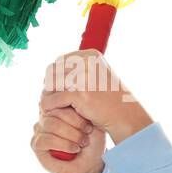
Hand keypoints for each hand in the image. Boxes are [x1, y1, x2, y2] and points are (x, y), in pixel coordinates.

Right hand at [31, 106, 105, 172]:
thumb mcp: (92, 122)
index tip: (89, 124)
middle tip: (87, 132)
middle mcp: (46, 116)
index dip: (75, 112)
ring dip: (71, 134)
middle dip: (75, 123)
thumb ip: (81, 109)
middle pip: (55, 111)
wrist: (90, 163)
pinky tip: (74, 149)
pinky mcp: (36, 144)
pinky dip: (63, 144)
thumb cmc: (91, 141)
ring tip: (82, 142)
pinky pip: (46, 139)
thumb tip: (72, 94)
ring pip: (51, 124)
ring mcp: (39, 129)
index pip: (59, 99)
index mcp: (58, 107)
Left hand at [39, 50, 153, 144]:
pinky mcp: (79, 93)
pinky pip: (53, 99)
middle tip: (51, 98)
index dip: (55, 75)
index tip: (56, 88)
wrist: (124, 116)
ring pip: (51, 84)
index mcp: (90, 55)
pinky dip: (49, 106)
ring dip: (48, 95)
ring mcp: (83, 77)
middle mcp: (86, 62)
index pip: (60, 61)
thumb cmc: (108, 99)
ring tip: (50, 104)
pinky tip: (50, 112)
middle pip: (53, 71)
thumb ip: (77, 70)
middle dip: (50, 85)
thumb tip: (49, 70)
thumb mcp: (95, 77)